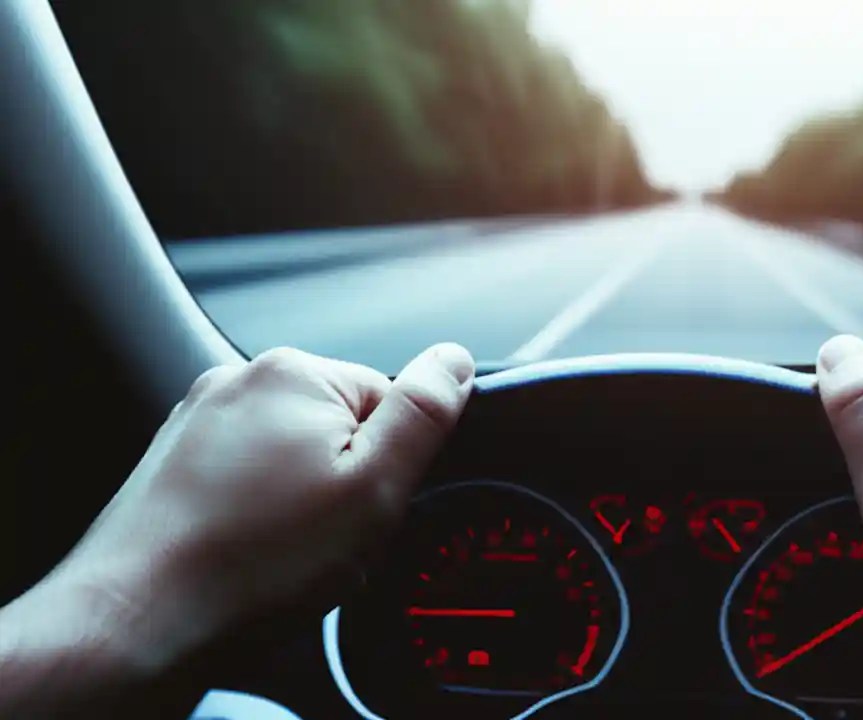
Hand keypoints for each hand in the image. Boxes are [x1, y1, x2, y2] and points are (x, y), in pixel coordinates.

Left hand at [18, 344, 472, 681]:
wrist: (139, 621)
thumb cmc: (251, 564)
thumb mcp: (373, 490)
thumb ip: (423, 416)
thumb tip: (454, 360)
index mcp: (297, 373)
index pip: (392, 403)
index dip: (393, 467)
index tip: (367, 509)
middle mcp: (242, 381)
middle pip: (341, 428)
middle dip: (345, 483)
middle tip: (325, 538)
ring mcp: (200, 420)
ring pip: (293, 457)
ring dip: (301, 501)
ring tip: (279, 551)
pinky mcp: (176, 461)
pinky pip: (248, 478)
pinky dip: (258, 512)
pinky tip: (249, 550)